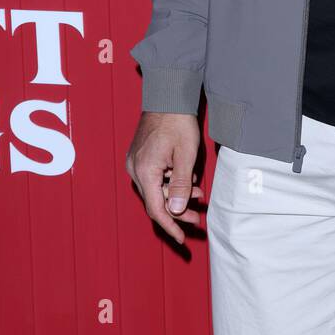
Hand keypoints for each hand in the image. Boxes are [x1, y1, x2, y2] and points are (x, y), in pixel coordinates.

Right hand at [126, 111, 203, 244]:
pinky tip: (187, 178)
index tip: (182, 239)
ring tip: (198, 193)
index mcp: (145, 171)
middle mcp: (136, 169)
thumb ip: (181, 185)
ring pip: (156, 189)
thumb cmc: (178, 122)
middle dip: (177, 210)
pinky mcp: (140, 157)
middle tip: (196, 217)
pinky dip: (170, 182)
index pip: (156, 209)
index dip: (170, 226)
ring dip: (176, 195)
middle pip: (155, 201)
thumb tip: (176, 211)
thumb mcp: (186, 155)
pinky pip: (154, 177)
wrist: (167, 96)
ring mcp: (136, 162)